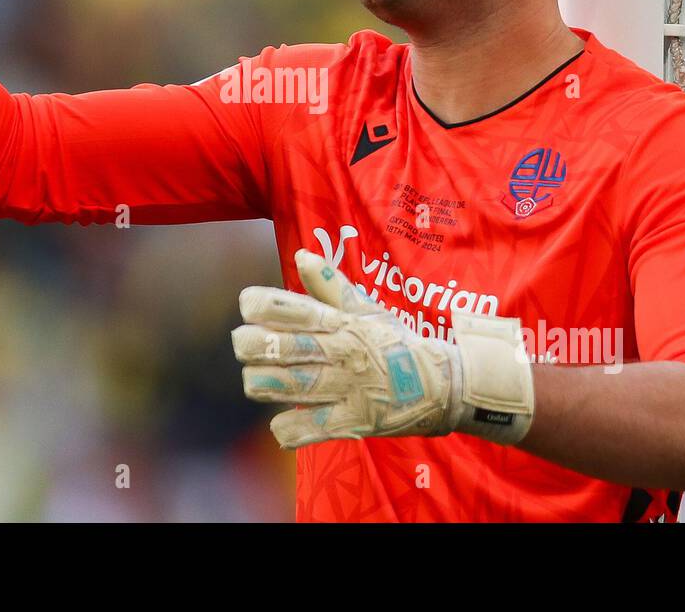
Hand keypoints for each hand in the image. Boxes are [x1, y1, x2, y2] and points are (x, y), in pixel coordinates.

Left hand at [232, 249, 535, 448]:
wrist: (443, 386)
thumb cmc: (395, 344)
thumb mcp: (368, 310)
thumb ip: (331, 286)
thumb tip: (302, 256)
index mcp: (342, 323)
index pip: (296, 308)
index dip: (264, 305)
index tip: (247, 304)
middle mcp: (341, 353)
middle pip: (285, 347)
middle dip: (252, 345)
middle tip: (242, 343)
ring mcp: (347, 389)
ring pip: (291, 386)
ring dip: (264, 383)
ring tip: (254, 380)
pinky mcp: (353, 423)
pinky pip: (309, 430)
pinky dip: (288, 429)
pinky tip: (282, 423)